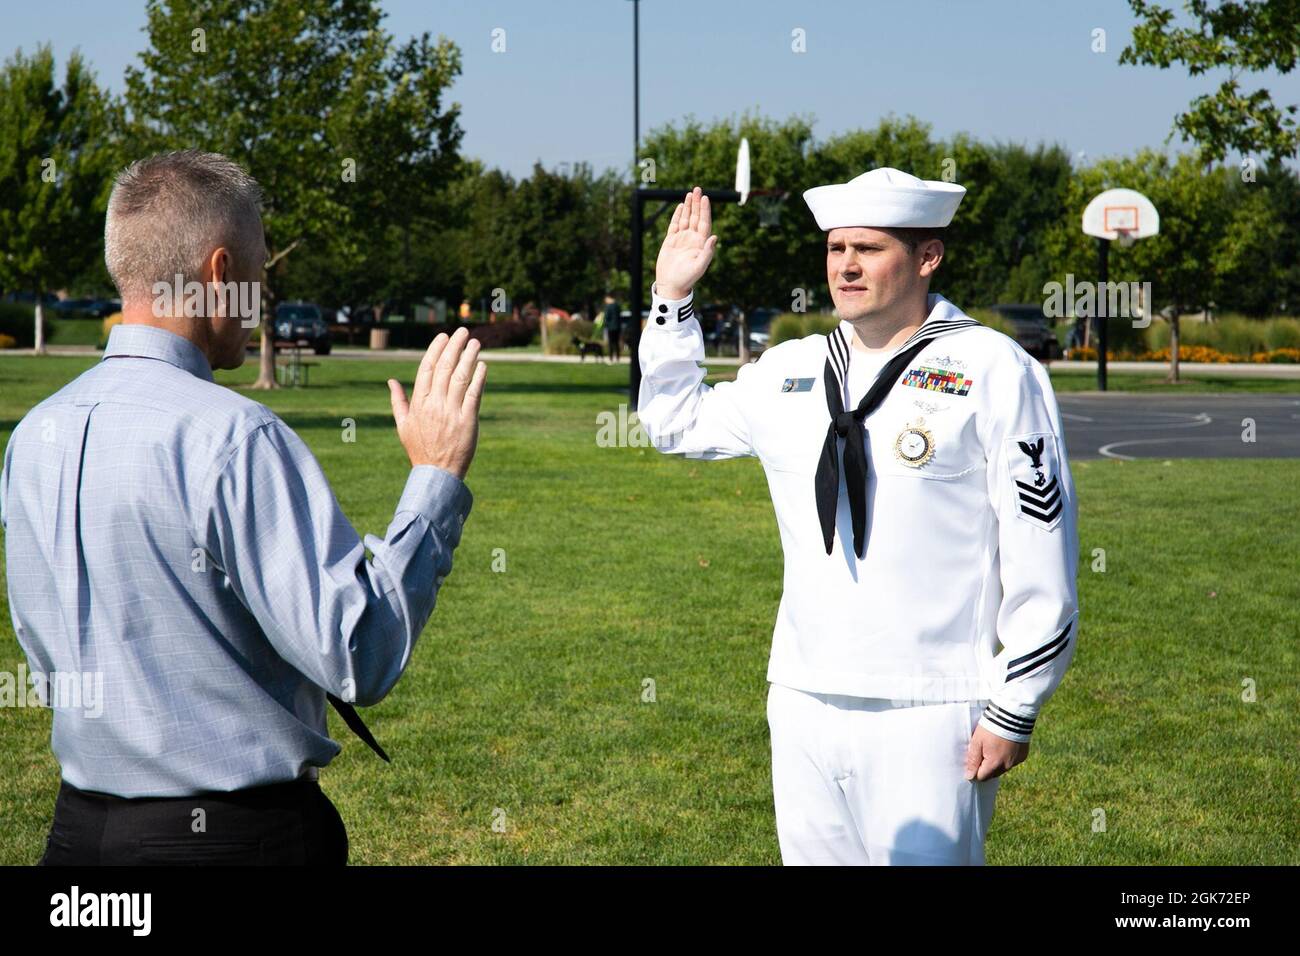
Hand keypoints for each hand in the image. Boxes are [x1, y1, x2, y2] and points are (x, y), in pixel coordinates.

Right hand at [387, 327, 485, 479]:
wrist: (436, 473)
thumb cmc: (419, 449)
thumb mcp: (402, 425)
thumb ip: (398, 401)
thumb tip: (390, 381)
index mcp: (418, 403)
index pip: (426, 369)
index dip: (435, 350)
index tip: (443, 337)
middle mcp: (434, 404)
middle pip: (444, 368)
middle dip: (454, 346)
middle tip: (462, 331)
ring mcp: (451, 412)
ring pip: (460, 377)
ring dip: (468, 357)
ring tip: (475, 343)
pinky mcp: (467, 421)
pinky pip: (474, 394)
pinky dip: (479, 378)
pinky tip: (483, 366)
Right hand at [655, 186, 717, 299]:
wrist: (671, 285)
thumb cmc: (687, 278)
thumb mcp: (700, 266)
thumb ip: (708, 252)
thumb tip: (714, 236)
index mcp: (700, 243)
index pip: (704, 222)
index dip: (705, 210)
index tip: (705, 198)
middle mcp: (692, 239)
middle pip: (696, 217)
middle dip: (696, 203)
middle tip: (697, 189)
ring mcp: (682, 239)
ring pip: (686, 219)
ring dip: (688, 206)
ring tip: (690, 194)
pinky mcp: (671, 241)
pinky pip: (675, 225)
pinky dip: (678, 215)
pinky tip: (681, 206)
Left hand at [964, 725, 1029, 781]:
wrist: (1012, 716)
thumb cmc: (991, 728)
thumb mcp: (977, 741)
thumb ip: (973, 760)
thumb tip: (970, 776)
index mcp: (994, 763)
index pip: (982, 777)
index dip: (974, 771)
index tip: (973, 759)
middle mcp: (1007, 766)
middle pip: (992, 774)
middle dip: (985, 767)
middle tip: (982, 751)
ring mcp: (1016, 761)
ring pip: (1003, 768)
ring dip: (997, 762)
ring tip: (993, 746)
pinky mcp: (1023, 755)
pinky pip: (1012, 761)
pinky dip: (1007, 756)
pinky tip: (1004, 745)